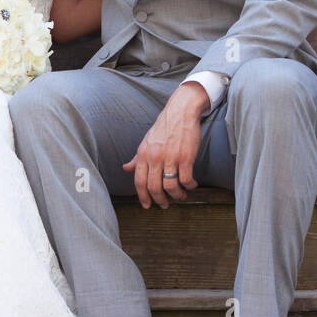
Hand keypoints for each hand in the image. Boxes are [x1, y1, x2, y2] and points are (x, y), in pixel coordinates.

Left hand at [122, 81, 208, 209]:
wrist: (181, 111)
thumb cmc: (164, 127)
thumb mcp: (146, 142)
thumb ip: (137, 158)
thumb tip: (125, 168)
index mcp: (143, 154)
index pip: (139, 181)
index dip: (142, 196)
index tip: (147, 205)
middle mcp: (155, 157)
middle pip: (154, 187)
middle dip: (160, 200)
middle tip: (165, 205)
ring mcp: (170, 157)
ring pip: (170, 186)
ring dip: (177, 195)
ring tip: (181, 196)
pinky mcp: (186, 156)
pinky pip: (186, 179)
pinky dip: (189, 186)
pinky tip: (191, 185)